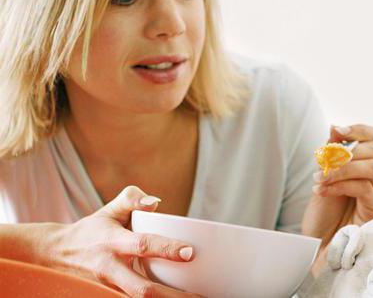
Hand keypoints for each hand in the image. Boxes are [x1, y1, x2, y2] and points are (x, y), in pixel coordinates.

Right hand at [41, 186, 200, 296]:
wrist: (56, 253)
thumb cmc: (92, 230)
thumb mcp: (108, 210)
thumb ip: (131, 200)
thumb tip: (155, 201)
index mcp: (113, 242)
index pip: (142, 245)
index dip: (166, 249)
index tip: (190, 252)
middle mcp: (111, 268)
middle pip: (142, 289)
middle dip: (173, 296)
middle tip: (201, 294)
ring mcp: (110, 286)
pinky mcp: (110, 295)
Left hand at [302, 124, 372, 247]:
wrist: (318, 251)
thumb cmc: (322, 218)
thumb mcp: (322, 179)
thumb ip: (331, 155)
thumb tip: (335, 127)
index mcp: (364, 170)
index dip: (360, 129)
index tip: (338, 130)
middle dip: (346, 151)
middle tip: (322, 163)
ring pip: (371, 167)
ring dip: (341, 168)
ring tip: (320, 180)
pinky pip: (363, 187)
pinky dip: (340, 184)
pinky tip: (323, 191)